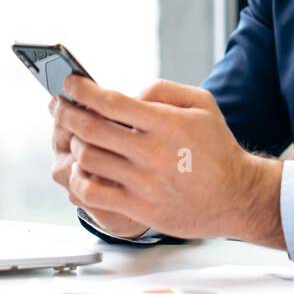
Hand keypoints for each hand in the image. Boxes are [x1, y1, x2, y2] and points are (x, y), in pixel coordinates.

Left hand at [53, 75, 284, 246]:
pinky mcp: (139, 209)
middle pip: (90, 129)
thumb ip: (163, 89)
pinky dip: (78, 179)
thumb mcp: (202, 104)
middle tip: (57, 105)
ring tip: (71, 137)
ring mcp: (144, 183)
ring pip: (87, 159)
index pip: (111, 102)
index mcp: (166, 123)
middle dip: (65, 112)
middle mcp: (153, 152)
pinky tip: (81, 170)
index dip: (81, 90)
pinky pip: (92, 193)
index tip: (67, 84)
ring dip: (72, 144)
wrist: (236, 196)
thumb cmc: (216, 149)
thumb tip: (129, 92)